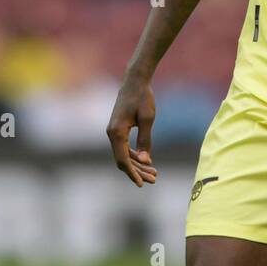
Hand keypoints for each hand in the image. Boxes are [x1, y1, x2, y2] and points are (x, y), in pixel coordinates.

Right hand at [106, 69, 158, 186]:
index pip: (122, 159)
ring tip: (154, 173)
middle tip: (154, 179)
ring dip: (137, 164)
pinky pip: (125, 147)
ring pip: (124, 154)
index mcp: (116, 132)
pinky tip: (147, 160)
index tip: (141, 184)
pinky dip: (135, 155)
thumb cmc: (143, 97)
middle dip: (137, 171)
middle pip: (123, 159)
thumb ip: (145, 140)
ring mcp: (114, 131)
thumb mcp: (148, 118)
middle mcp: (112, 133)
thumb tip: (144, 161)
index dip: (132, 173)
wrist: (135, 81)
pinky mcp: (118, 129)